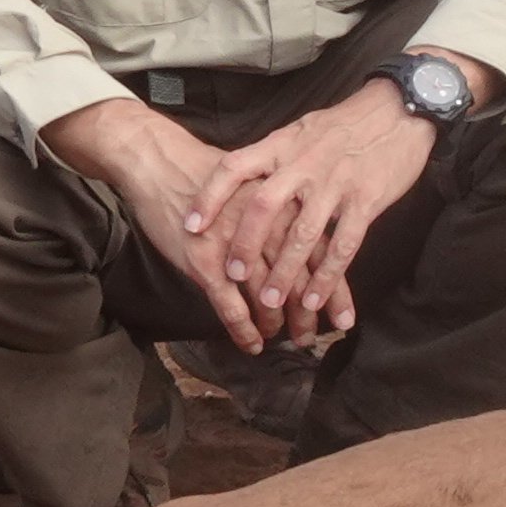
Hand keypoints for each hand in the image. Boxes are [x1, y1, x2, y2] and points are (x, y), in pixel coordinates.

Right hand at [43, 94, 309, 352]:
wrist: (159, 162)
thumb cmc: (207, 173)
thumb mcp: (256, 183)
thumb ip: (283, 211)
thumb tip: (306, 239)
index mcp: (283, 207)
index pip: (320, 255)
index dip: (335, 291)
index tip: (345, 318)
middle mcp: (265, 228)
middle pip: (298, 280)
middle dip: (310, 315)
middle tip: (316, 338)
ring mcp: (234, 248)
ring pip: (267, 297)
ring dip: (280, 324)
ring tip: (291, 342)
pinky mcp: (203, 262)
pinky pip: (230, 306)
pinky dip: (244, 329)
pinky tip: (252, 345)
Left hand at [183, 84, 445, 346]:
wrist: (400, 109)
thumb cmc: (346, 125)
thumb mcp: (302, 131)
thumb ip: (275, 157)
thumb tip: (243, 182)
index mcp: (283, 145)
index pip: (235, 167)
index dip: (209, 197)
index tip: (190, 225)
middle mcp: (304, 164)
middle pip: (264, 207)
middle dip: (246, 244)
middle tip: (233, 276)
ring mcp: (335, 183)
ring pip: (303, 234)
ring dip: (286, 272)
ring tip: (272, 302)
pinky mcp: (367, 200)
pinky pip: (343, 245)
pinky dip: (328, 276)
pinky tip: (317, 299)